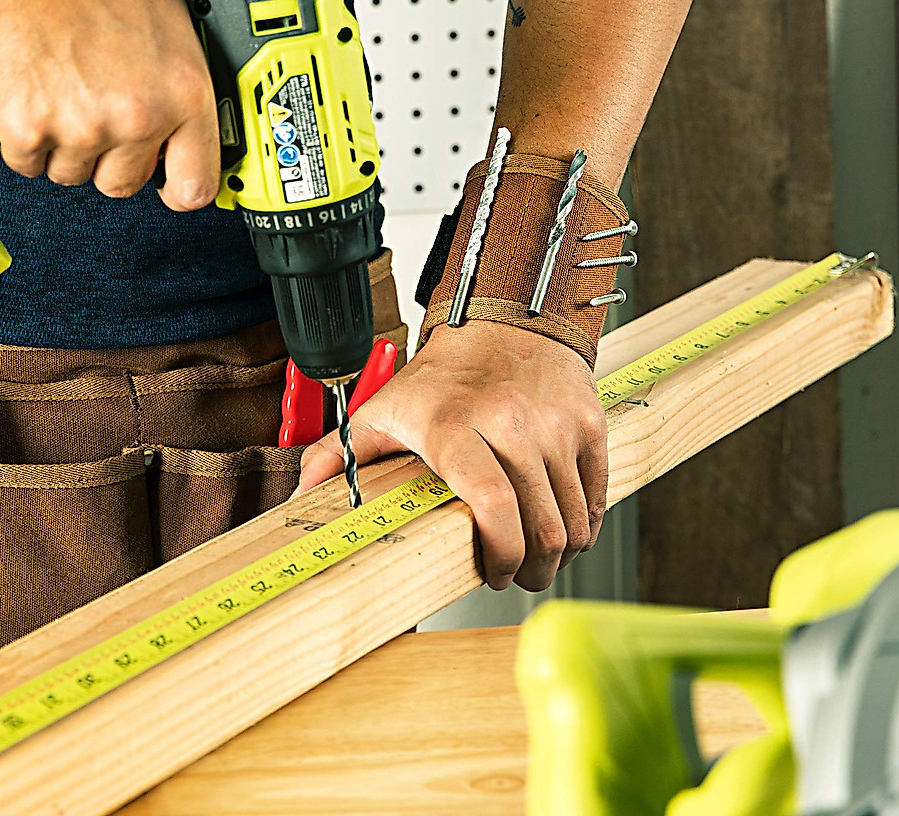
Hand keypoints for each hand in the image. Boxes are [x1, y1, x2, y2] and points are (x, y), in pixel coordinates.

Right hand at [0, 0, 217, 208]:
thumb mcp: (170, 3)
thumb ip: (189, 60)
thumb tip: (203, 90)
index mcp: (183, 91)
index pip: (196, 186)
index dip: (179, 184)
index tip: (169, 181)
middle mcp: (138, 117)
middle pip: (125, 183)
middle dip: (110, 155)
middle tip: (94, 104)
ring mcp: (83, 129)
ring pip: (74, 175)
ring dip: (65, 144)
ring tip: (60, 84)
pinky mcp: (28, 132)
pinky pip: (29, 163)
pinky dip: (24, 136)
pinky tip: (31, 88)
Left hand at [296, 323, 607, 590]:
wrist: (507, 321)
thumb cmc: (444, 376)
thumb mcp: (384, 409)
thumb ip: (339, 455)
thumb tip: (302, 498)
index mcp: (455, 427)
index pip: (491, 502)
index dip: (499, 552)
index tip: (490, 571)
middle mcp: (512, 424)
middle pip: (540, 525)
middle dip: (531, 569)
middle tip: (516, 576)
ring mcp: (556, 425)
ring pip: (573, 519)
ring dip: (559, 554)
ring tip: (538, 557)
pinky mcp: (589, 424)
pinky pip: (597, 497)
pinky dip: (584, 526)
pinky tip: (562, 528)